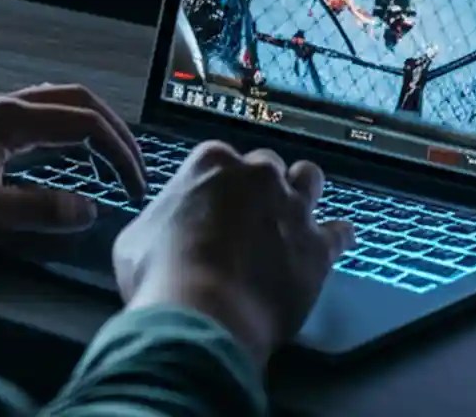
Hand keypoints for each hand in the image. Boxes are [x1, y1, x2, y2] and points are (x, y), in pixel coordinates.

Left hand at [0, 84, 144, 242]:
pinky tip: (57, 154)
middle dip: (112, 128)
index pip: (85, 122)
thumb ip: (40, 209)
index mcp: (9, 117)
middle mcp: (0, 102)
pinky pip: (31, 112)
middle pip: (75, 98)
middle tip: (133, 164)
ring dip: (86, 124)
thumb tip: (88, 211)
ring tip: (106, 157)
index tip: (135, 184)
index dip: (119, 151)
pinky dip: (60, 128)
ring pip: (52, 101)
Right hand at [112, 142, 354, 367]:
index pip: (219, 160)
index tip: (211, 207)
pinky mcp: (318, 245)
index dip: (215, 186)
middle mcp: (257, 174)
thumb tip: (162, 230)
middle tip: (247, 216)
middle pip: (265, 167)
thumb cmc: (160, 276)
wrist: (204, 314)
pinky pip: (340, 231)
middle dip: (258, 187)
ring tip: (293, 212)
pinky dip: (336, 236)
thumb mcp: (135, 239)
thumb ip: (158, 222)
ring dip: (301, 192)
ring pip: (309, 179)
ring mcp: (293, 207)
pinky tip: (334, 241)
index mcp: (210, 162)